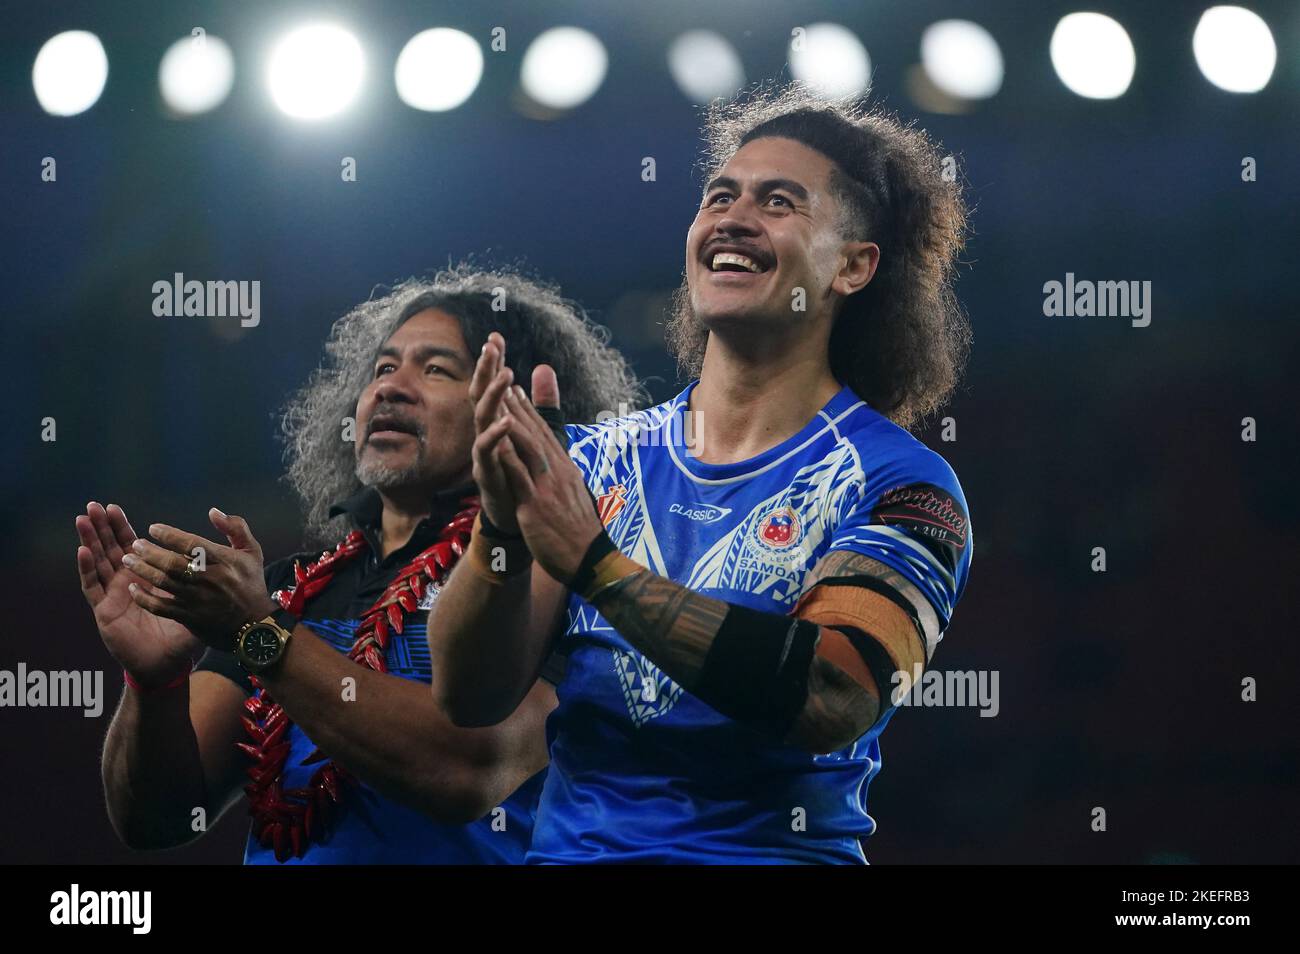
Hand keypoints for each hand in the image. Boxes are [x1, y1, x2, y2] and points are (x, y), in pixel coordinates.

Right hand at [76, 502, 202, 686]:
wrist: (169, 663)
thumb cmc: (184, 631)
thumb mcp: (199, 599)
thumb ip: (205, 574)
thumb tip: (215, 549)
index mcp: (147, 575)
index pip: (131, 544)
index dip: (122, 527)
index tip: (115, 507)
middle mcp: (126, 582)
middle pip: (111, 548)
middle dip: (102, 527)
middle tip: (95, 505)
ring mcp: (113, 595)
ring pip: (98, 562)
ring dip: (90, 540)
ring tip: (83, 518)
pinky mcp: (105, 610)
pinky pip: (93, 586)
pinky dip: (86, 568)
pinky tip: (82, 550)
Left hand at [123, 508, 277, 649]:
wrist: (255, 624)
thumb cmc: (250, 583)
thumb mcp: (252, 551)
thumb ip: (235, 527)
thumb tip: (213, 511)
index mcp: (225, 561)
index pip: (192, 544)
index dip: (169, 535)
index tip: (153, 528)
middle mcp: (209, 579)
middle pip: (173, 563)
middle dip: (150, 552)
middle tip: (135, 544)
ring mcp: (197, 599)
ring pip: (163, 583)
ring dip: (142, 570)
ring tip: (128, 560)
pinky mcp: (189, 617)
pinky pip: (160, 607)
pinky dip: (144, 598)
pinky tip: (133, 588)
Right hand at [469, 332, 524, 534]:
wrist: (516, 515)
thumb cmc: (521, 473)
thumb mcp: (536, 432)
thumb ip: (540, 402)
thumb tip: (542, 368)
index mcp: (498, 422)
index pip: (494, 386)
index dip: (494, 362)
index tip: (495, 336)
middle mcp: (487, 432)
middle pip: (482, 394)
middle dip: (486, 370)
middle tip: (492, 346)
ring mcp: (484, 451)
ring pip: (482, 418)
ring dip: (493, 396)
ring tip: (507, 375)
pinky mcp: (486, 472)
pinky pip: (486, 451)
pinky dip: (495, 436)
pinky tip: (506, 421)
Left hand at [490, 362, 604, 582]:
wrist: (592, 560)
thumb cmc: (582, 535)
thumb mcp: (575, 499)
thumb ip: (564, 478)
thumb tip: (562, 467)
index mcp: (565, 471)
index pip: (545, 435)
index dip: (529, 411)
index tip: (516, 391)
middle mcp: (558, 473)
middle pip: (536, 433)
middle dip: (518, 406)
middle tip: (503, 380)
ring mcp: (547, 487)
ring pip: (528, 446)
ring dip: (512, 421)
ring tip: (498, 398)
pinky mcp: (536, 504)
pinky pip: (519, 475)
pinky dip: (508, 455)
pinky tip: (496, 440)